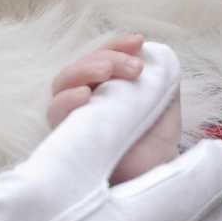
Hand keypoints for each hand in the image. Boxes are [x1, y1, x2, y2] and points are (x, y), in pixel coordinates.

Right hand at [49, 32, 181, 182]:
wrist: (154, 179)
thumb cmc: (155, 143)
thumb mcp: (165, 105)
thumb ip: (162, 79)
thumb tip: (157, 54)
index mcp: (106, 85)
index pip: (102, 56)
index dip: (116, 44)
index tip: (138, 41)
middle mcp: (84, 98)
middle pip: (81, 66)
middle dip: (105, 57)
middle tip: (132, 66)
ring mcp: (71, 117)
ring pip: (62, 84)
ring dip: (83, 70)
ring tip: (106, 71)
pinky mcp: (63, 137)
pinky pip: (55, 114)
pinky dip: (66, 100)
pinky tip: (84, 95)